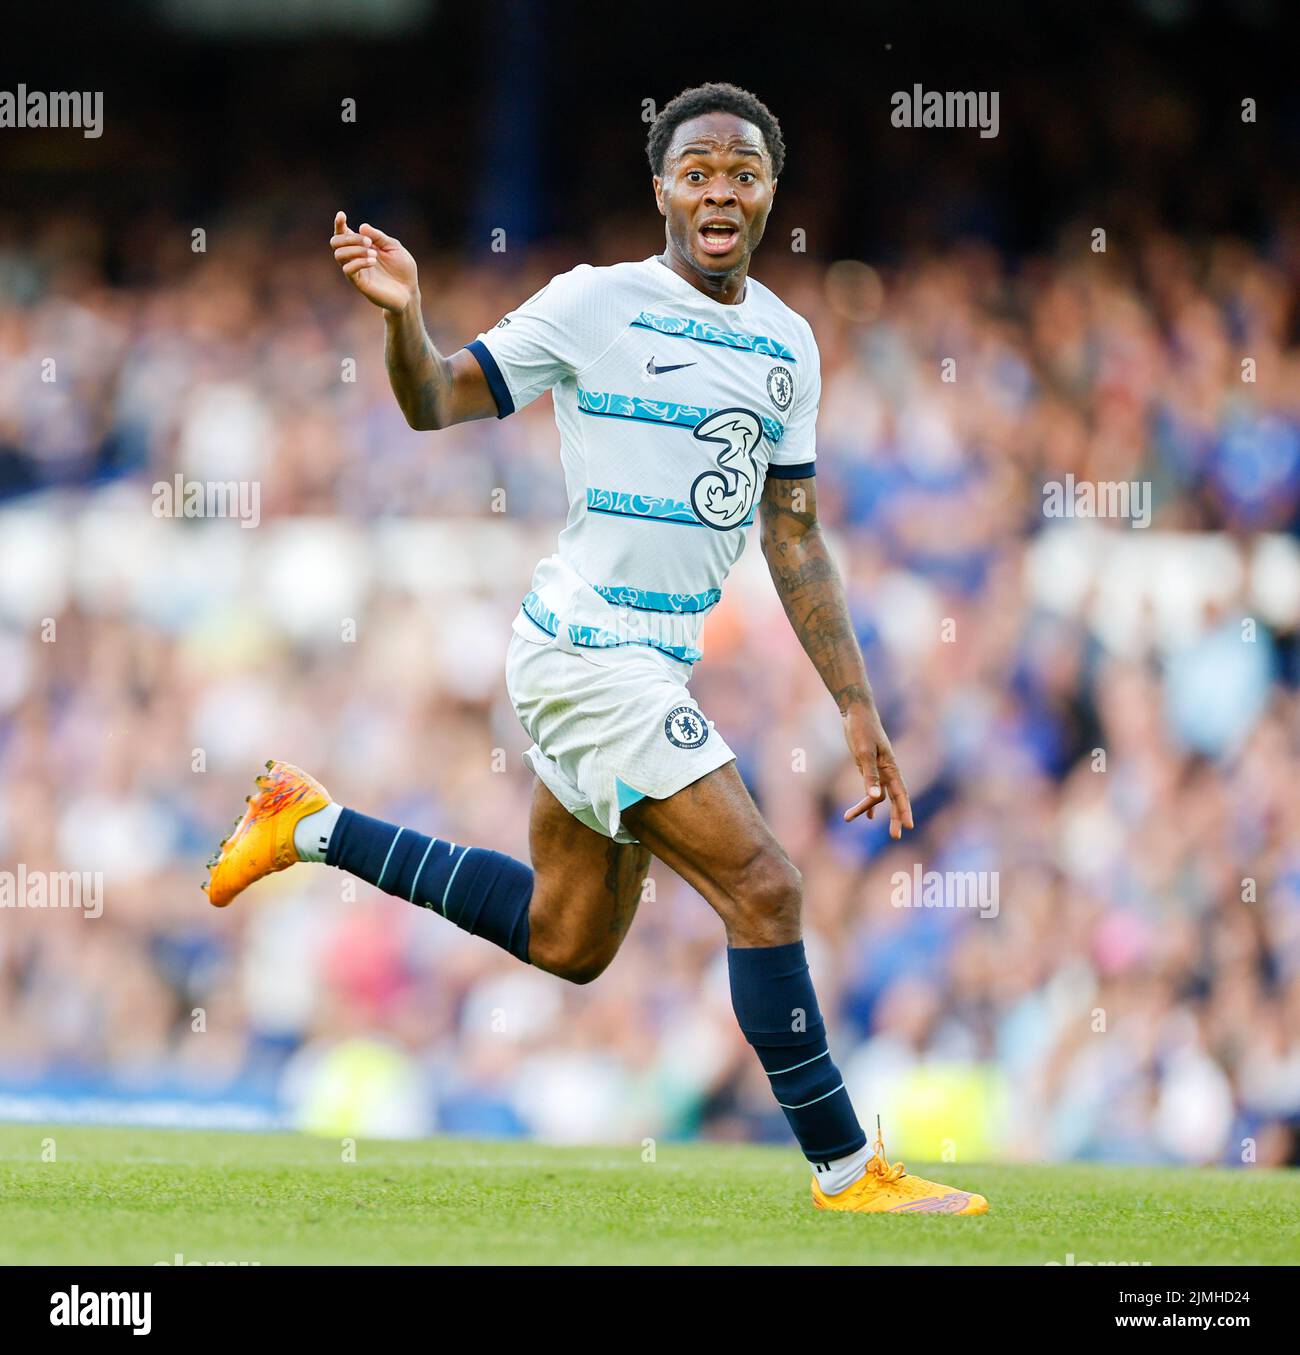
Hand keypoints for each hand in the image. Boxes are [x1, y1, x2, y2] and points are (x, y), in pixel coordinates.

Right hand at [330, 211, 417, 312]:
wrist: (409, 291)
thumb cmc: (402, 269)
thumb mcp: (394, 247)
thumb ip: (378, 237)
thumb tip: (361, 227)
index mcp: (361, 246)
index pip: (343, 233)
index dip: (339, 223)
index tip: (342, 215)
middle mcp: (354, 257)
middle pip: (335, 242)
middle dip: (349, 238)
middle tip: (368, 241)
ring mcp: (356, 270)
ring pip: (339, 255)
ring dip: (355, 250)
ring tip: (374, 253)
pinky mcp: (359, 283)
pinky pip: (348, 270)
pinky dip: (359, 262)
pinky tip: (373, 261)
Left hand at [841, 702, 914, 839]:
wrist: (856, 711)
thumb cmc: (862, 729)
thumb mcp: (863, 752)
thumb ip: (870, 775)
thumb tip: (875, 798)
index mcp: (890, 767)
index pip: (901, 794)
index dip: (905, 810)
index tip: (909, 827)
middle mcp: (887, 770)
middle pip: (894, 798)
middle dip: (896, 817)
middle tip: (896, 836)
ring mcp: (878, 769)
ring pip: (878, 795)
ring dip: (865, 808)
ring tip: (846, 818)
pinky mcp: (867, 766)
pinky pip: (871, 789)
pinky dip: (868, 802)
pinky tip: (866, 816)